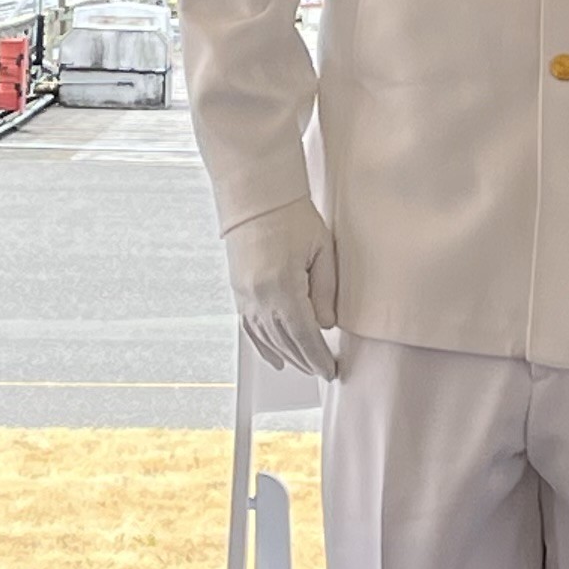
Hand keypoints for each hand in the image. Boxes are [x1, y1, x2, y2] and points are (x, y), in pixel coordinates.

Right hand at [223, 199, 339, 381]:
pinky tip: (275, 360)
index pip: (304, 334)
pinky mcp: (239, 291)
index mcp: (283, 286)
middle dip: (306, 360)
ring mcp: (245, 295)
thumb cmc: (291, 216)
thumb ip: (326, 291)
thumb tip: (326, 324)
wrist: (257, 197)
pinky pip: (250, 328)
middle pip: (285, 341)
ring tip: (306, 366)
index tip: (330, 370)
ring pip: (267, 338)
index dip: (317, 356)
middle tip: (323, 371)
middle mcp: (259, 296)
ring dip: (288, 356)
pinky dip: (263, 347)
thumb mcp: (322, 250)